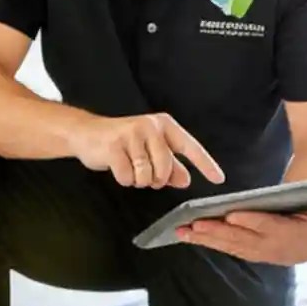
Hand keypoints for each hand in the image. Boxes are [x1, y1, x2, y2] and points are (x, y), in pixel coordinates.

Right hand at [71, 112, 224, 188]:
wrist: (87, 133)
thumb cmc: (122, 143)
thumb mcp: (150, 151)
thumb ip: (170, 165)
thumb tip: (186, 179)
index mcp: (164, 126)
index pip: (190, 147)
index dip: (206, 164)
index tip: (219, 179)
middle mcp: (151, 126)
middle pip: (166, 169)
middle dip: (155, 179)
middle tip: (143, 171)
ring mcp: (132, 134)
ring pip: (146, 176)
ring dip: (137, 179)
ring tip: (128, 165)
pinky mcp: (114, 146)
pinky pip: (128, 178)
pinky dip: (123, 179)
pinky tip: (116, 166)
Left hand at [177, 194, 306, 264]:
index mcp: (301, 237)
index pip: (273, 229)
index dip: (253, 223)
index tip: (232, 214)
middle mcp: (280, 249)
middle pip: (245, 240)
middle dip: (219, 232)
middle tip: (196, 224)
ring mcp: (264, 252)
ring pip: (233, 246)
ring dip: (208, 239)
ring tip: (184, 231)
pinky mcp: (252, 251)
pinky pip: (229, 247)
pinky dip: (210, 242)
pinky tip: (190, 235)